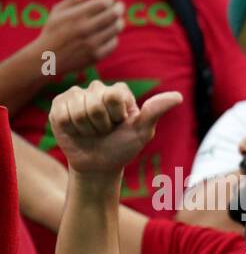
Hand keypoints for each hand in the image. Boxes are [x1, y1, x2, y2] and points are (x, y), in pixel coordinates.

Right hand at [34, 0, 124, 74]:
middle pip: (113, 15)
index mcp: (75, 16)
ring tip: (116, 19)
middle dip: (119, 7)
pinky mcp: (97, 56)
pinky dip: (114, 36)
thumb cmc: (53, 31)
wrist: (48, 58)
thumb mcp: (58, 11)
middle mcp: (85, 29)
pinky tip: (110, 33)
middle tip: (119, 5)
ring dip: (119, 21)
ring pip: (116, 28)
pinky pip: (114, 43)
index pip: (101, 3)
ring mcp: (92, 44)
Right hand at [51, 80, 182, 174]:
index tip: (121, 124)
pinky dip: (71, 128)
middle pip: (95, 104)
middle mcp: (97, 88)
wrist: (99, 165)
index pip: (113, 96)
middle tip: (105, 131)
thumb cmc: (123, 147)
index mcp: (119, 91)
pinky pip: (62, 114)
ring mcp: (76, 95)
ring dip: (87, 128)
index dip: (117, 116)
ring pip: (78, 110)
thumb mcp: (142, 132)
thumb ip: (155, 111)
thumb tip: (178, 96)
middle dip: (102, 124)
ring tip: (92, 132)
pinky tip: (77, 131)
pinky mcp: (59, 105)